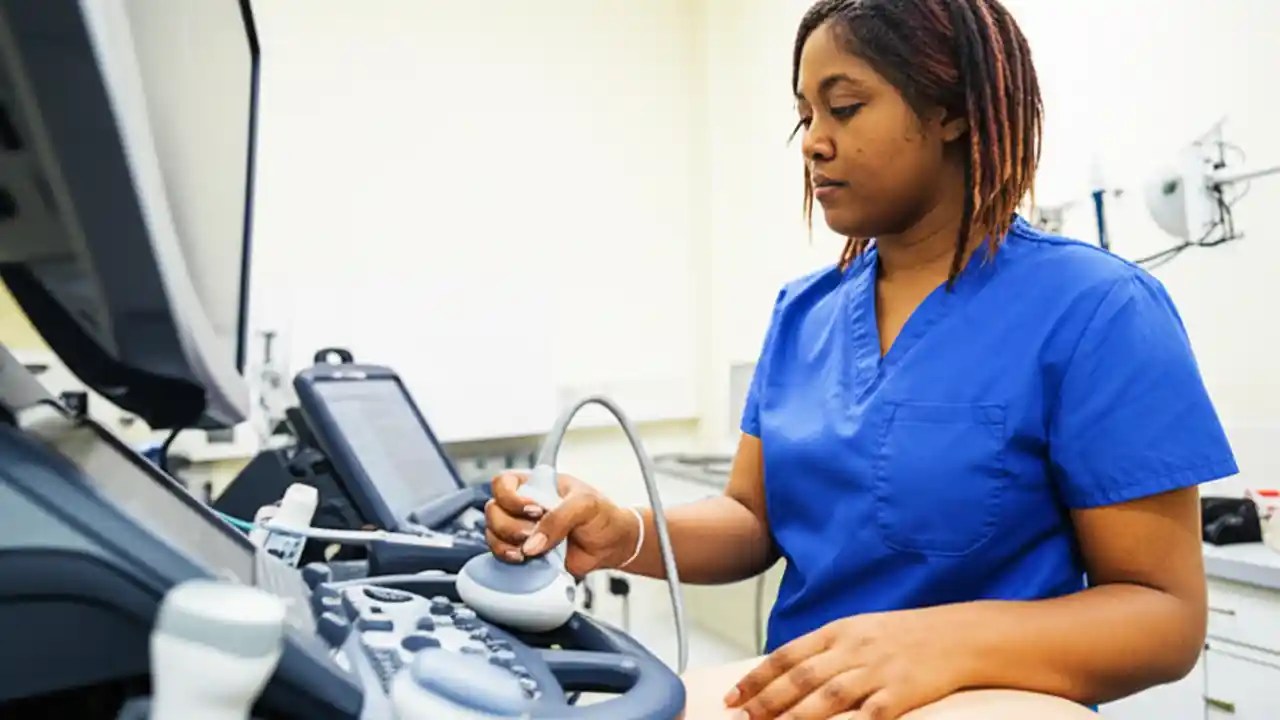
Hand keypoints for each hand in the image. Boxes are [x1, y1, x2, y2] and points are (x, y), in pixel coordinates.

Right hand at [485, 471, 638, 576]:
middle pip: (493, 511)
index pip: (503, 483)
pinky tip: (525, 559)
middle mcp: (523, 506)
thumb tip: (531, 544)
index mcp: (535, 485)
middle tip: (534, 533)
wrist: (613, 545)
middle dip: (510, 525)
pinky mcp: (525, 552)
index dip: (509, 497)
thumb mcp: (584, 505)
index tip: (533, 510)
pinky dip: (509, 558)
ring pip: (493, 534)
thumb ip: (557, 519)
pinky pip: (502, 554)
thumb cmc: (602, 516)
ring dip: (507, 543)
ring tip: (531, 550)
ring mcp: (522, 530)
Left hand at [724, 608, 967, 718]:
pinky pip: (867, 715)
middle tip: (741, 718)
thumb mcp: (858, 630)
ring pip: (827, 697)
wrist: (955, 636)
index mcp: (838, 631)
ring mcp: (876, 672)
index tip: (733, 696)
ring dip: (794, 717)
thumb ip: (824, 650)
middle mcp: (853, 649)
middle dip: (766, 700)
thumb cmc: (903, 635)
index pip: (787, 655)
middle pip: (801, 677)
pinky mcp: (900, 694)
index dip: (757, 677)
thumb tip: (784, 672)